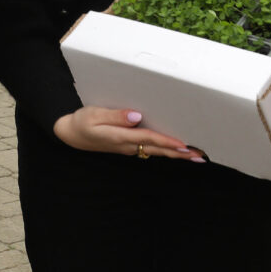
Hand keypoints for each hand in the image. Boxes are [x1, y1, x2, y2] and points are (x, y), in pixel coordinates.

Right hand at [52, 106, 204, 162]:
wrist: (70, 134)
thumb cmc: (81, 122)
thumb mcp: (94, 115)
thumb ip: (115, 116)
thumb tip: (136, 116)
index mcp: (121, 137)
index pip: (150, 139)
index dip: (168, 142)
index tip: (184, 145)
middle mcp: (128, 145)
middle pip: (158, 150)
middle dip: (179, 154)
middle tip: (200, 157)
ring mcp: (128, 148)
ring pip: (156, 152)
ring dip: (175, 154)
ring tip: (193, 155)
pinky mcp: (127, 146)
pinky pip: (150, 150)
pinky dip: (164, 151)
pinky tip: (173, 151)